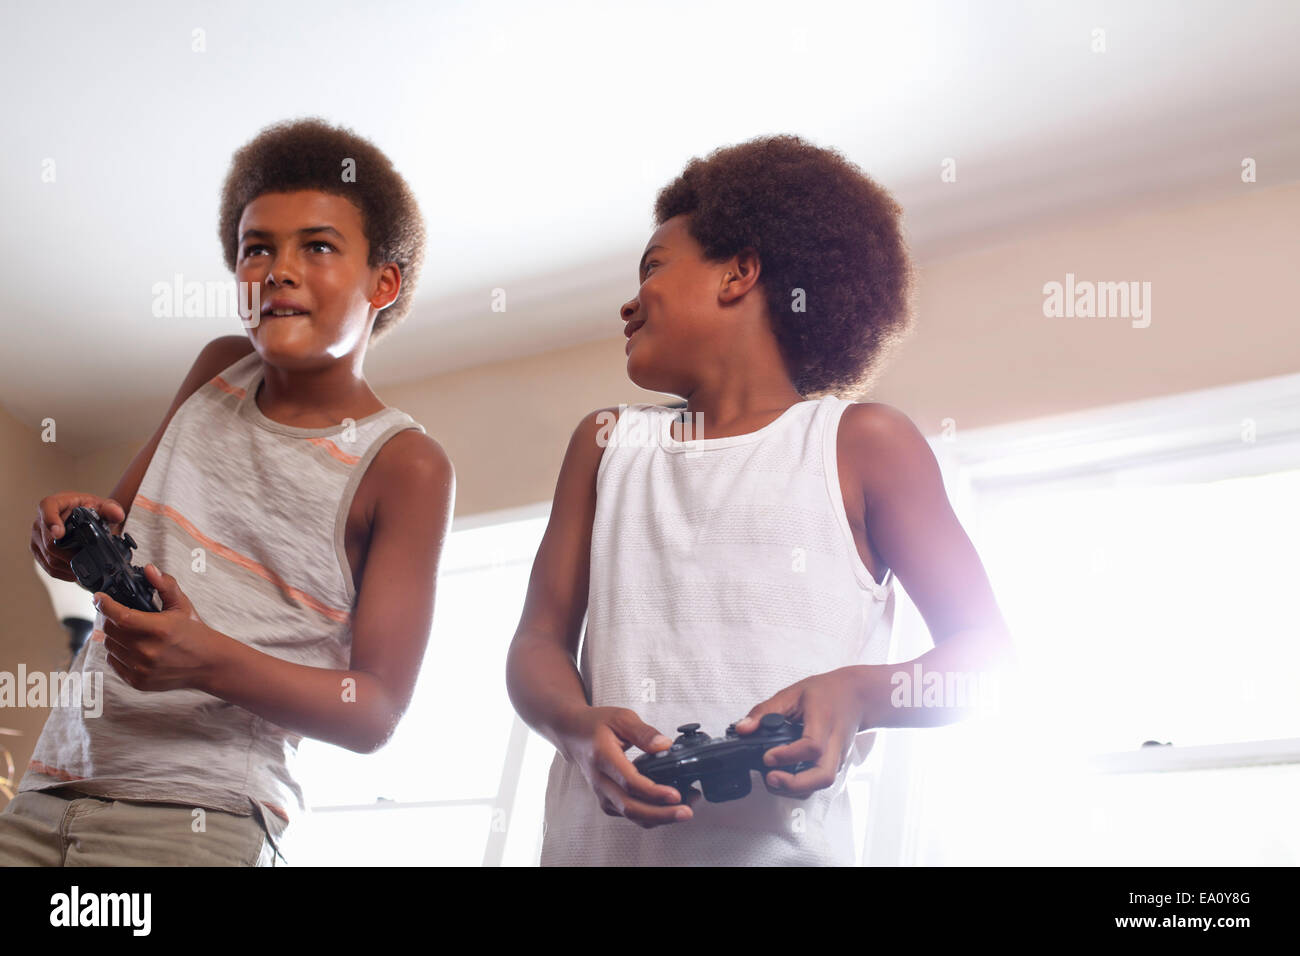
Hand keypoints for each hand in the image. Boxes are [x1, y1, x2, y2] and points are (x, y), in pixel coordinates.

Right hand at [30, 492, 126, 581]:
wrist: (85, 517)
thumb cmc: (89, 509)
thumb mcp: (102, 506)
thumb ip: (111, 508)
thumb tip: (117, 514)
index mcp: (54, 504)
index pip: (47, 508)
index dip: (51, 521)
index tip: (59, 534)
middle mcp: (40, 520)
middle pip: (49, 542)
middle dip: (69, 554)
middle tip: (87, 559)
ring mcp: (37, 537)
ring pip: (48, 557)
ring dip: (67, 566)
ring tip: (85, 569)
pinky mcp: (38, 551)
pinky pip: (47, 567)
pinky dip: (63, 573)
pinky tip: (76, 573)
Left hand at [94, 564, 228, 692]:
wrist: (208, 665)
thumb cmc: (195, 633)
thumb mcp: (182, 606)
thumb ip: (165, 585)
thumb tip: (149, 569)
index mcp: (160, 629)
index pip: (120, 616)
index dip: (105, 605)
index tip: (99, 597)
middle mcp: (148, 651)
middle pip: (111, 630)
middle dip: (110, 618)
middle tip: (117, 612)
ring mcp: (142, 668)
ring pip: (110, 646)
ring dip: (114, 636)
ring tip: (128, 630)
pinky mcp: (138, 681)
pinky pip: (113, 663)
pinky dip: (117, 652)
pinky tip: (131, 647)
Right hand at [557, 706, 700, 827]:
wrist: (572, 734)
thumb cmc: (595, 725)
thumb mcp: (621, 718)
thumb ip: (644, 732)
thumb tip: (665, 745)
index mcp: (603, 757)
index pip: (629, 782)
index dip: (654, 792)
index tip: (675, 794)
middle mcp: (600, 780)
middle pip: (631, 807)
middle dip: (661, 814)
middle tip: (686, 811)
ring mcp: (602, 793)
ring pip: (631, 815)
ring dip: (659, 817)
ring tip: (685, 809)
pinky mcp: (607, 800)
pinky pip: (629, 815)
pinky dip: (649, 816)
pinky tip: (667, 808)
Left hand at [734, 666, 881, 798]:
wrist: (857, 697)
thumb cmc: (825, 693)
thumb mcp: (793, 693)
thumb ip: (766, 711)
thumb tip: (742, 729)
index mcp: (824, 721)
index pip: (812, 746)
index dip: (788, 755)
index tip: (767, 756)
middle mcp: (835, 743)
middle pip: (823, 775)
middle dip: (795, 784)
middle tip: (771, 778)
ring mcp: (838, 756)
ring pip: (823, 783)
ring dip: (797, 789)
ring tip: (773, 781)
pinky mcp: (836, 763)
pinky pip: (820, 781)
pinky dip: (802, 786)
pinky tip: (785, 777)